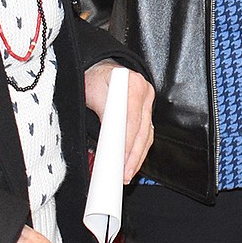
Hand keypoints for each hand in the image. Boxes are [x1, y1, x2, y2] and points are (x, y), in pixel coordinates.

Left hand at [84, 61, 154, 181]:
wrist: (100, 69)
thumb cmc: (95, 78)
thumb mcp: (93, 90)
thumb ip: (103, 112)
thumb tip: (109, 136)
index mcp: (134, 85)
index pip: (132, 121)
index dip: (126, 143)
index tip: (120, 161)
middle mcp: (145, 94)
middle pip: (142, 132)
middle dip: (133, 156)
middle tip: (123, 174)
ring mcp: (148, 103)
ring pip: (146, 136)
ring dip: (137, 158)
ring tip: (127, 174)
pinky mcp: (146, 112)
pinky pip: (145, 135)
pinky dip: (139, 151)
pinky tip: (132, 163)